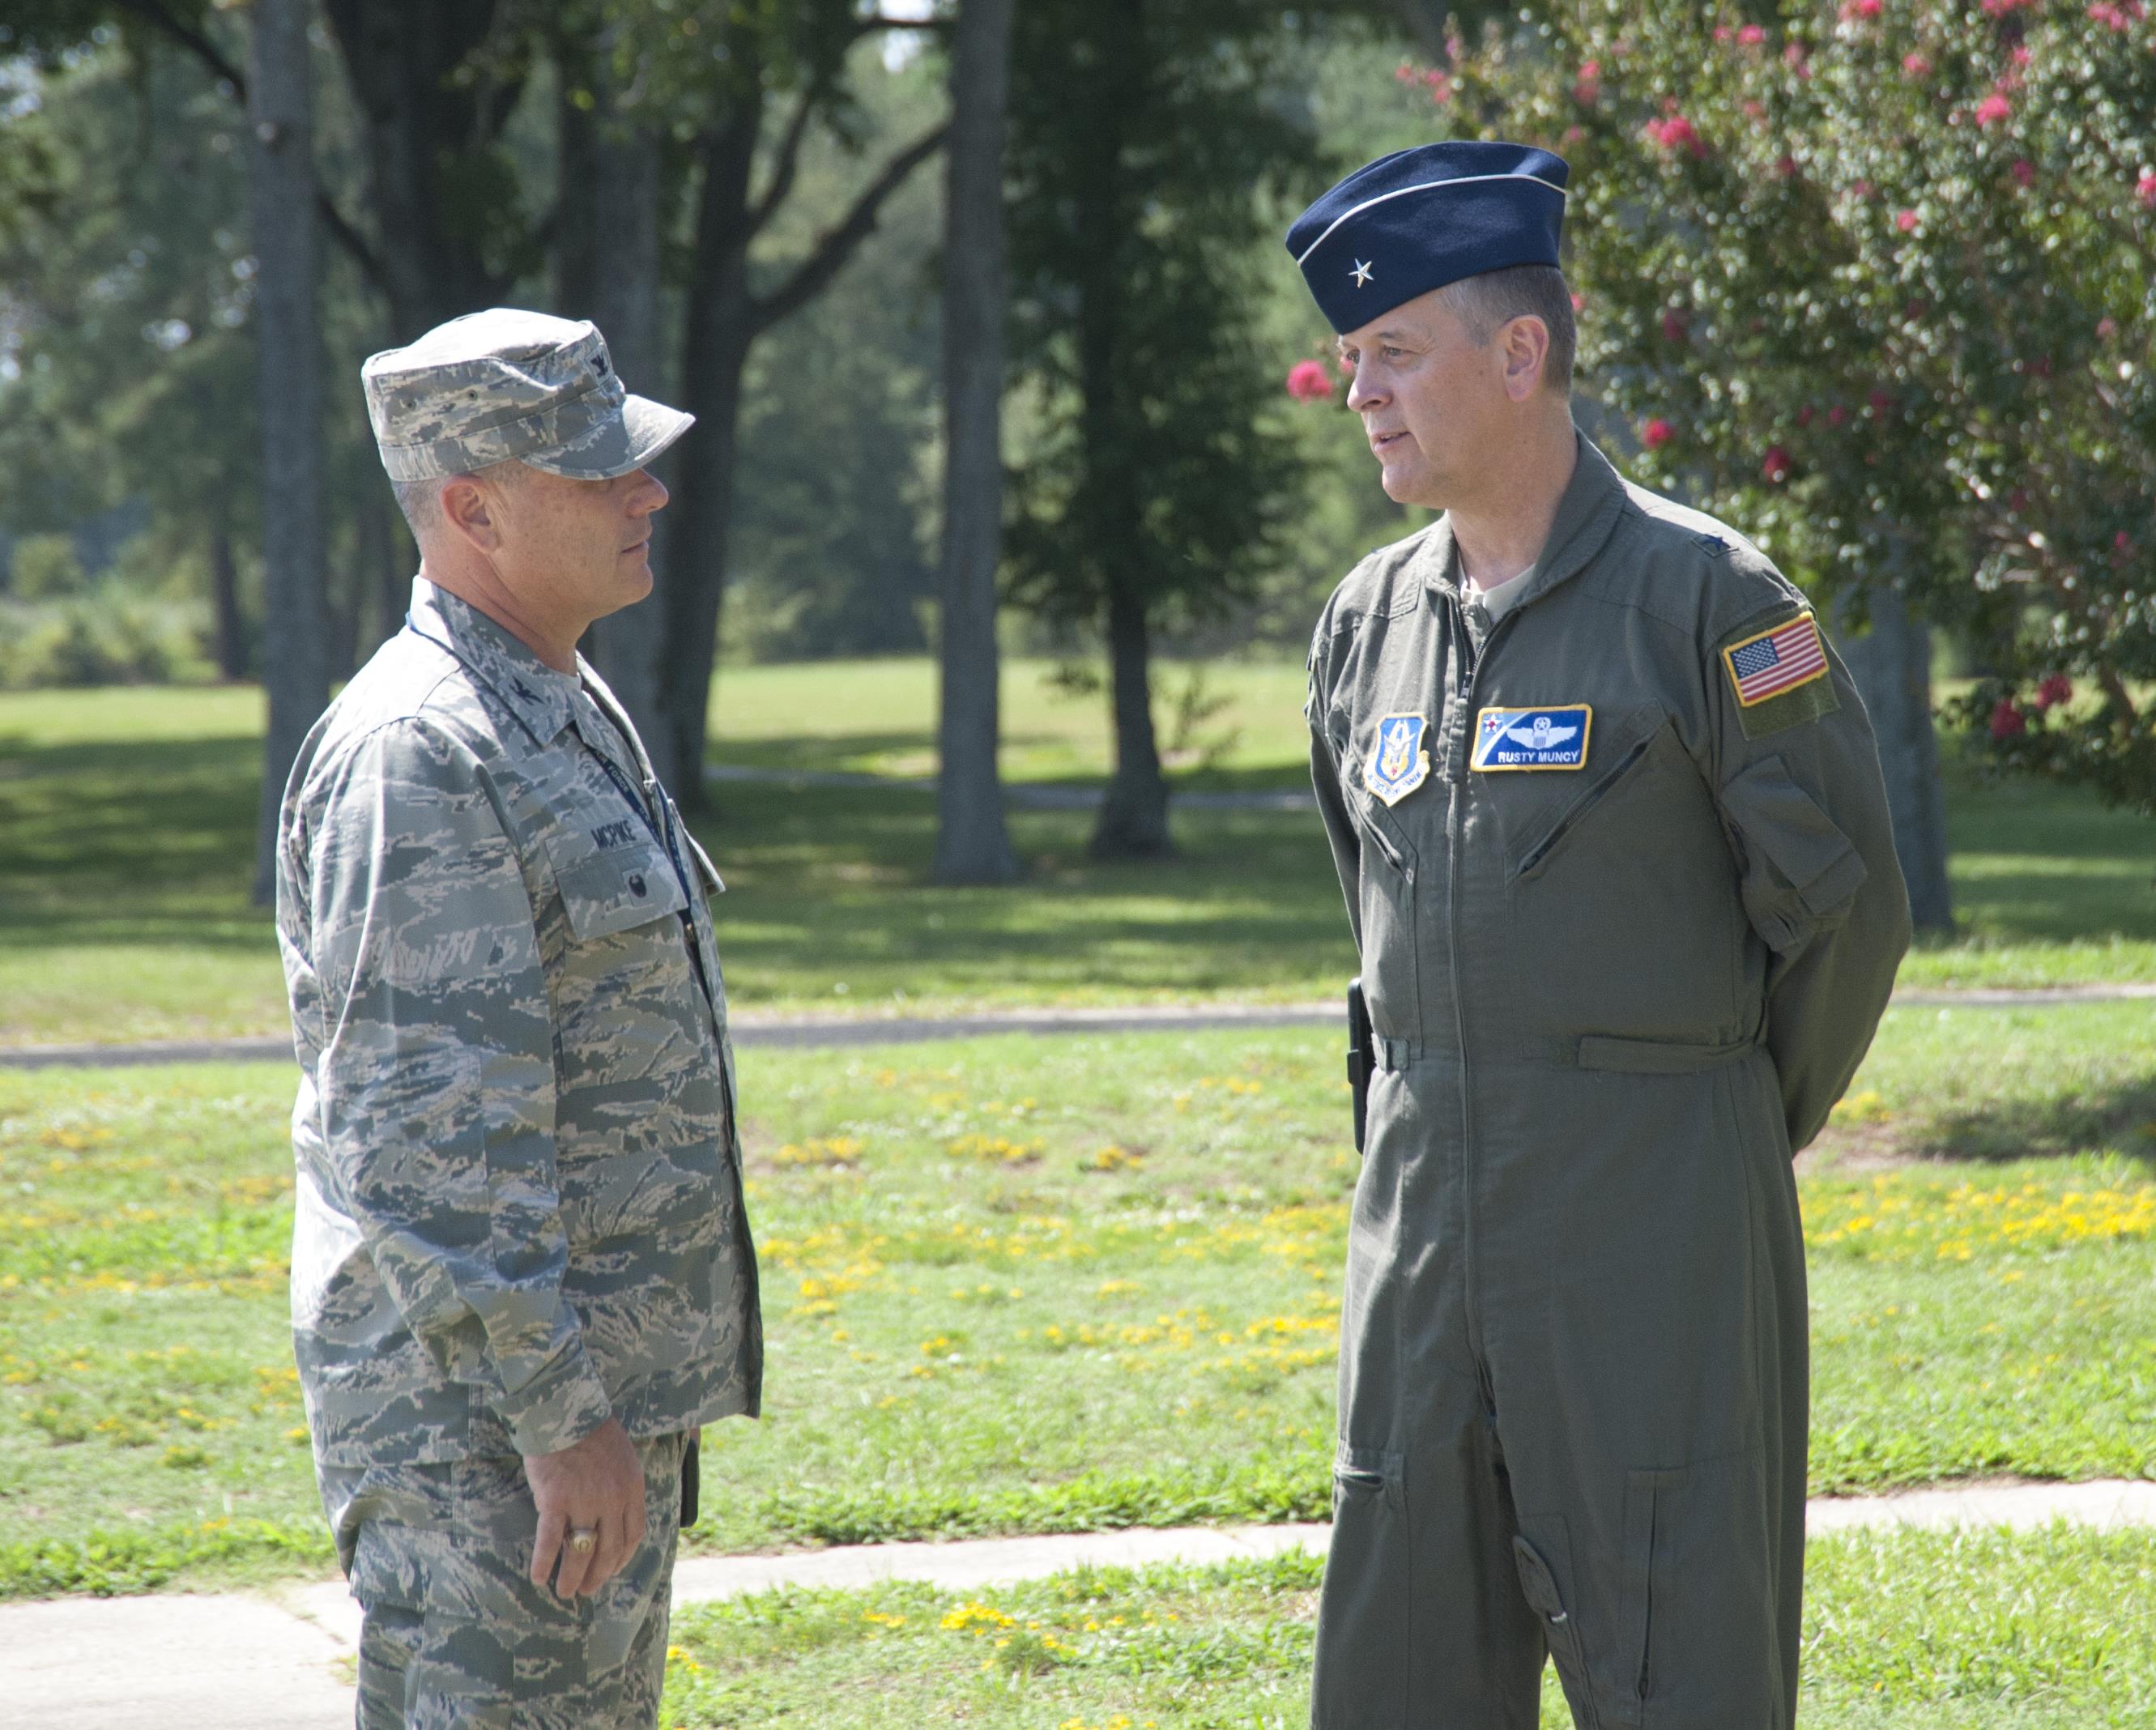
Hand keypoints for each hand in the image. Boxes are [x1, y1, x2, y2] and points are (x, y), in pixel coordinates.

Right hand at [524, 1417, 645, 1598]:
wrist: (567, 1411)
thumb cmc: (593, 1432)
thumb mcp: (623, 1458)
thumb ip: (623, 1487)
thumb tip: (617, 1516)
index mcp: (632, 1489)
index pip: (633, 1535)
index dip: (622, 1558)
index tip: (611, 1571)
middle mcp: (612, 1499)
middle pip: (609, 1550)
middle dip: (599, 1575)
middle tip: (588, 1590)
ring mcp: (584, 1501)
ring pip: (581, 1552)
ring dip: (572, 1577)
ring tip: (564, 1592)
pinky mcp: (556, 1500)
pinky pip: (549, 1541)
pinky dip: (543, 1563)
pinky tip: (538, 1577)